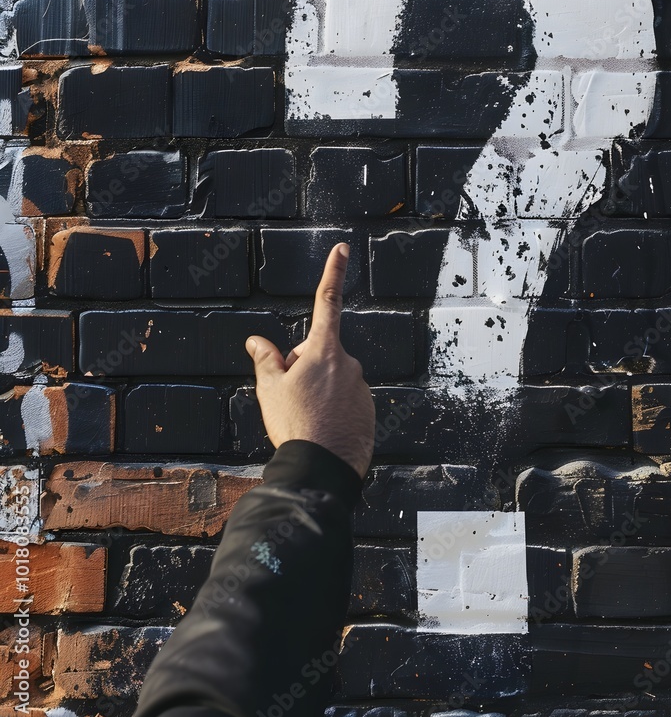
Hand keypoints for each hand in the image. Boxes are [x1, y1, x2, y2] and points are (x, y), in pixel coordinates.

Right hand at [245, 242, 375, 478]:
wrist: (322, 469)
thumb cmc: (295, 425)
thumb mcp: (270, 389)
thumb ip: (266, 360)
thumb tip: (257, 341)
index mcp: (324, 351)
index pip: (327, 301)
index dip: (333, 272)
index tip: (343, 248)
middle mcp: (349, 364)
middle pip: (321, 353)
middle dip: (305, 366)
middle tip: (291, 396)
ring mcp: (361, 387)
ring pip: (333, 380)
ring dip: (319, 390)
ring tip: (306, 418)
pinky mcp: (369, 410)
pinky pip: (346, 401)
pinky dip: (333, 410)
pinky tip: (321, 429)